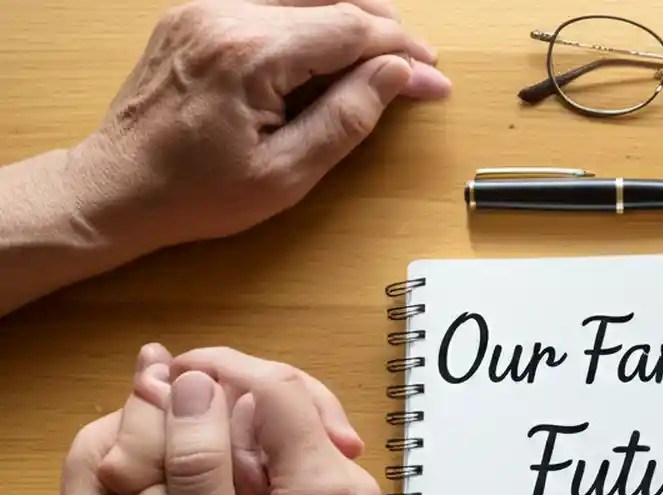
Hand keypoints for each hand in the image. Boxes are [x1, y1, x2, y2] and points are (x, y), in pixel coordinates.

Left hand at [69, 0, 450, 251]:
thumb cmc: (195, 194)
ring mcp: (205, 9)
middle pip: (331, 1)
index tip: (434, 78)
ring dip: (351, 17)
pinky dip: (310, 17)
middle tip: (420, 65)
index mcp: (249, 55)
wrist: (116, 189)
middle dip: (384, 31)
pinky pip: (269, 1)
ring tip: (385, 52)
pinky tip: (332, 47)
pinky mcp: (195, 15)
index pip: (350, 29)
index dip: (402, 50)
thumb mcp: (286, 174)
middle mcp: (224, 15)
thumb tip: (397, 73)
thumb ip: (347, 117)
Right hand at [100, 343, 365, 494]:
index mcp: (325, 486)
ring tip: (188, 422)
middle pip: (298, 397)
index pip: (277, 387)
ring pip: (302, 425)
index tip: (164, 373)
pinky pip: (306, 459)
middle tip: (171, 390)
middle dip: (235, 382)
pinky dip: (262, 448)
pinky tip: (221, 462)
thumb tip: (194, 384)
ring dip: (246, 413)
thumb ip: (199, 468)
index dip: (219, 367)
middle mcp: (354, 482)